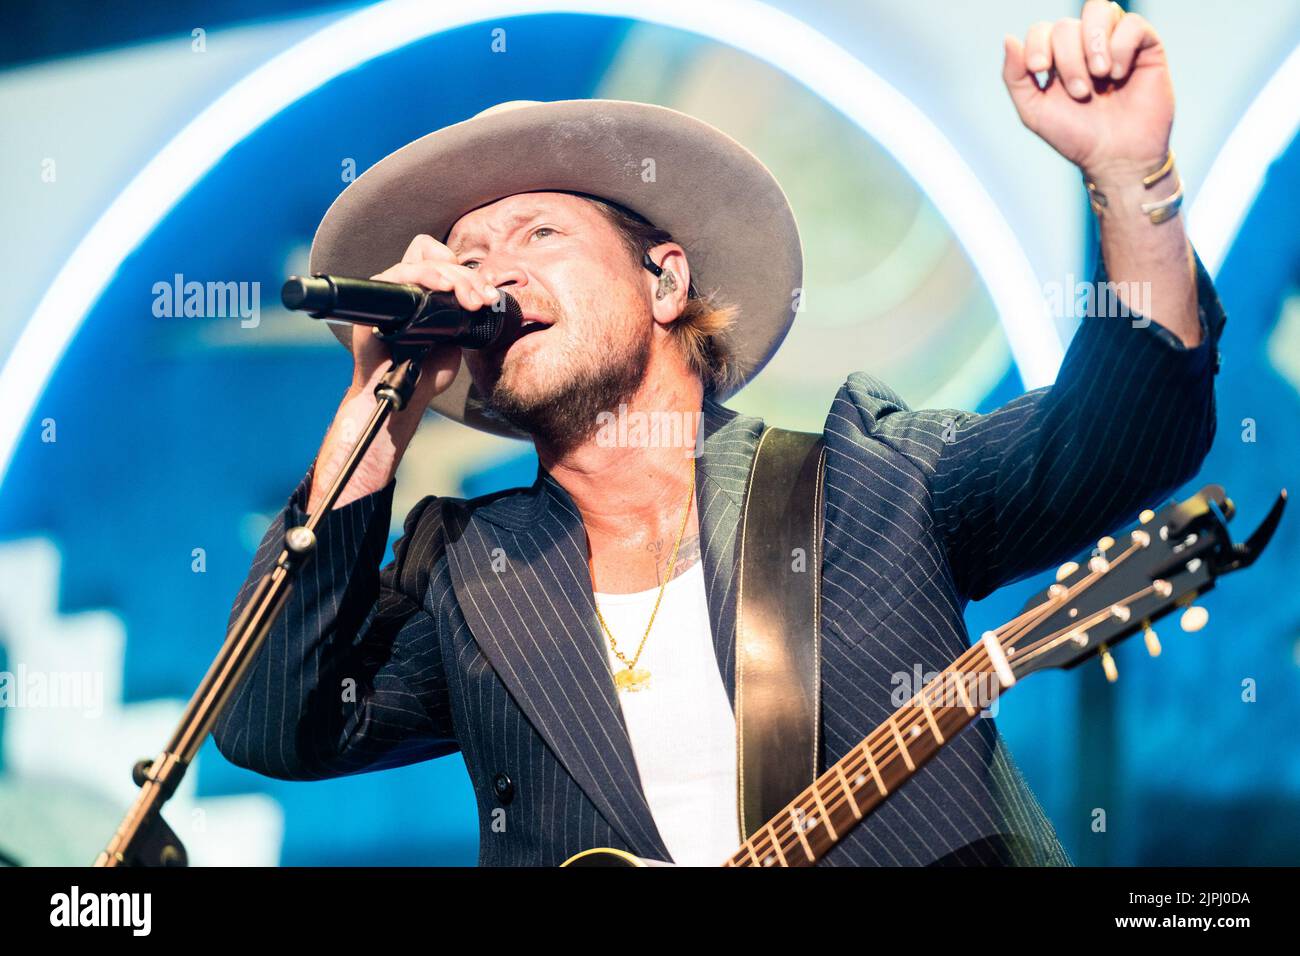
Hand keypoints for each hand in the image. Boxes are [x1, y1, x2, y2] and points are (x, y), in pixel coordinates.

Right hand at [309, 234, 500, 511]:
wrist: (402, 394)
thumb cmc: (426, 370)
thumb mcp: (456, 337)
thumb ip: (466, 314)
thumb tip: (486, 294)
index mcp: (429, 293)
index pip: (448, 264)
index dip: (470, 275)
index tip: (488, 297)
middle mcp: (410, 287)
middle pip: (441, 261)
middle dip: (468, 280)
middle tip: (482, 301)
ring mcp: (394, 289)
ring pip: (424, 261)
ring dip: (453, 277)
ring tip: (470, 300)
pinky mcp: (378, 295)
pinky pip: (400, 272)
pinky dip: (426, 274)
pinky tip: (444, 289)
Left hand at [1003, 0, 1173, 183]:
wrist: (1115, 157)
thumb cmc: (1075, 137)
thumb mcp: (1034, 111)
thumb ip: (1015, 76)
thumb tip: (1008, 37)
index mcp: (1057, 58)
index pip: (1042, 30)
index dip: (1037, 44)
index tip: (1039, 69)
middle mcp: (1085, 45)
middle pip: (1066, 26)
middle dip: (1068, 60)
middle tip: (1079, 93)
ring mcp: (1115, 43)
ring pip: (1099, 10)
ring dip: (1093, 43)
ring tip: (1100, 76)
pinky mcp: (1146, 46)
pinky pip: (1133, 24)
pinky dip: (1121, 45)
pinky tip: (1119, 73)